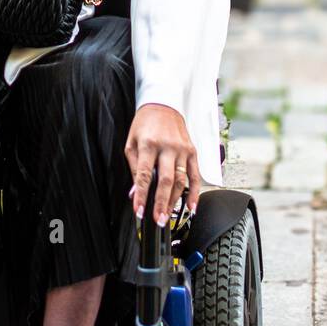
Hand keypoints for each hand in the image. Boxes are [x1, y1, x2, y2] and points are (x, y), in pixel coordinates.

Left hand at [125, 103, 199, 226]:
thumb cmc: (144, 125)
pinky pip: (195, 176)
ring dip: (175, 202)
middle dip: (161, 203)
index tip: (139, 211)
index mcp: (148, 144)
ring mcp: (182, 150)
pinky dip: (195, 193)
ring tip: (168, 217)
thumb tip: (134, 192)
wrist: (163, 105)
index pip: (144, 175)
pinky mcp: (193, 152)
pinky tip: (191, 207)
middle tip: (158, 220)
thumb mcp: (131, 143)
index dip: (141, 195)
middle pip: (165, 180)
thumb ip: (133, 167)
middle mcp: (167, 147)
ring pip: (181, 181)